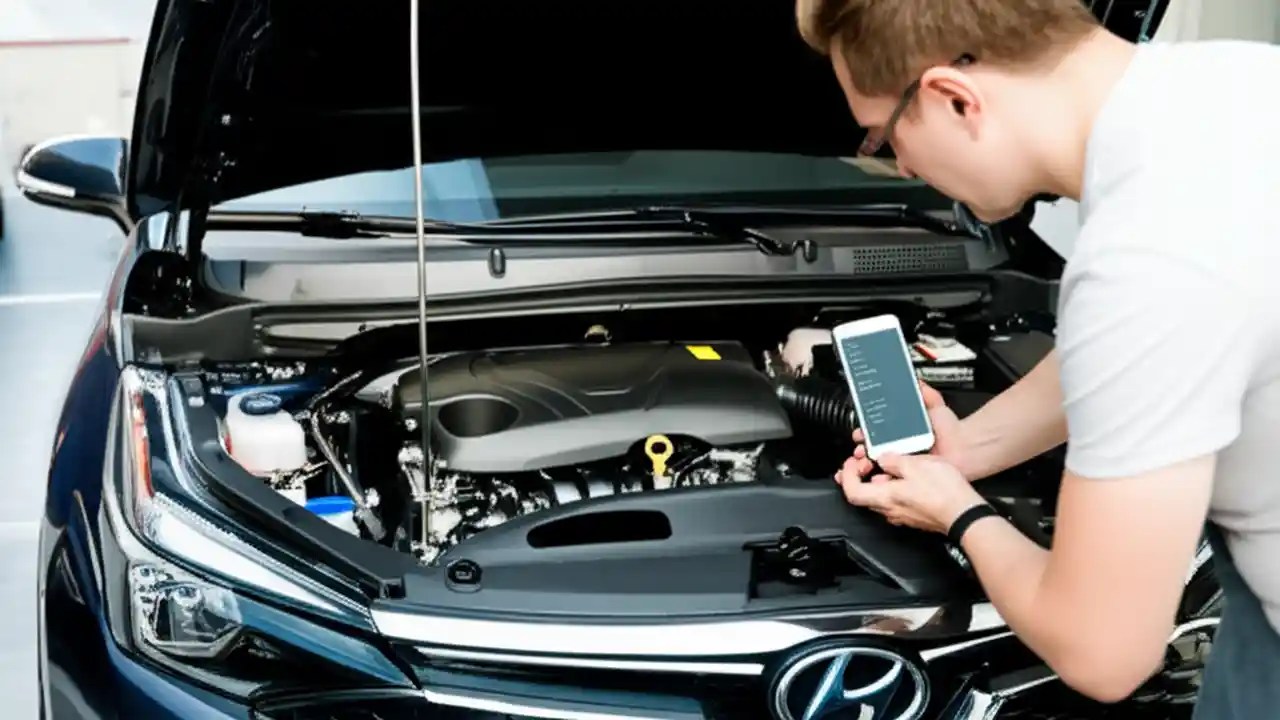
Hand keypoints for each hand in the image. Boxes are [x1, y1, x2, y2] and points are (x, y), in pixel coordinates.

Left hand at [837, 452, 985, 533]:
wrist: (965, 514)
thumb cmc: (944, 492)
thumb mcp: (915, 465)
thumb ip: (893, 460)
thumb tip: (882, 459)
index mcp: (885, 498)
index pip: (851, 491)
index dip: (847, 475)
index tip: (854, 461)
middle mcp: (890, 511)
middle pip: (863, 495)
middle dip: (860, 475)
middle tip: (868, 460)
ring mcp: (902, 516)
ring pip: (880, 498)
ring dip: (877, 480)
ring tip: (888, 465)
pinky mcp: (914, 516)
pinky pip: (895, 502)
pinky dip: (892, 488)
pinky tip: (905, 477)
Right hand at [838, 379, 972, 483]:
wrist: (966, 447)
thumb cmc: (952, 429)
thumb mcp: (934, 405)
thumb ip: (924, 393)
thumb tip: (916, 379)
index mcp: (901, 431)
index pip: (875, 432)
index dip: (864, 433)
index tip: (859, 433)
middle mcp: (899, 447)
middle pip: (872, 450)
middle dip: (861, 449)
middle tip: (860, 448)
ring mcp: (903, 463)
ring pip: (878, 465)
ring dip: (867, 465)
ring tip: (865, 462)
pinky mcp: (909, 477)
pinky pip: (891, 480)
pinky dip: (881, 480)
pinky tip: (876, 476)